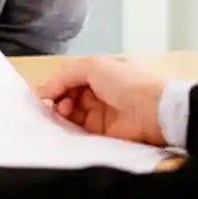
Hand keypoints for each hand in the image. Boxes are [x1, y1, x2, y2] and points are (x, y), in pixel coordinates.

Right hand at [36, 56, 166, 145]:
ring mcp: (101, 112)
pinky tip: (64, 125)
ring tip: (62, 112)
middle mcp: (99, 91)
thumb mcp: (92, 65)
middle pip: (68, 95)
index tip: (43, 93)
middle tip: (53, 104)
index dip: (56, 84)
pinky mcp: (102, 132)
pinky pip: (80, 130)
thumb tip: (44, 91)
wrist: (154, 111)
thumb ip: (64, 75)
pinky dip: (69, 128)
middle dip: (57, 98)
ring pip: (71, 113)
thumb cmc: (126, 82)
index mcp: (100, 71)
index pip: (70, 77)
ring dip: (61, 112)